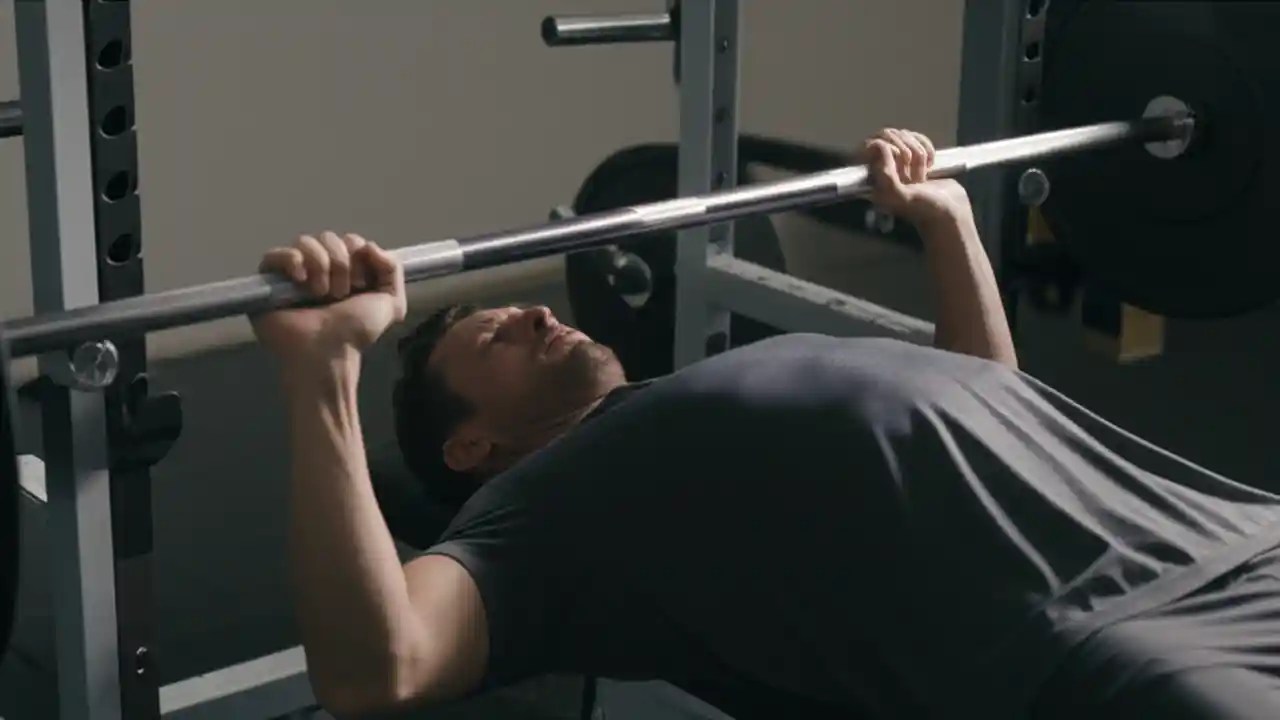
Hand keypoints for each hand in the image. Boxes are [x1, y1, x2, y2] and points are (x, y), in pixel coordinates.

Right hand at [251, 232, 406, 361]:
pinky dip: (292, 261)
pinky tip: (300, 281)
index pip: (351, 240)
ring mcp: (293, 272)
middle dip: (341, 263)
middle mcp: (320, 267)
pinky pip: (276, 254)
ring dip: (320, 266)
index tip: (360, 285)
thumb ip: (393, 269)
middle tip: (339, 294)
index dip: (358, 256)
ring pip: (305, 241)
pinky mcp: (269, 280)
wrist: (327, 353)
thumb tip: (369, 246)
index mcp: (347, 270)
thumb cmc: (356, 332)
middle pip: (329, 237)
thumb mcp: (391, 303)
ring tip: (320, 294)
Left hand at [858, 128, 969, 226]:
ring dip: (919, 151)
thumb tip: (879, 146)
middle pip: (888, 136)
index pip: (868, 146)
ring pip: (904, 136)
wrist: (952, 213)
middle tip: (914, 169)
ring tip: (923, 173)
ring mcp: (901, 162)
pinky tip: (931, 164)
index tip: (898, 157)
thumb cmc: (925, 210)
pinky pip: (918, 138)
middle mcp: (884, 168)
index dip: (884, 144)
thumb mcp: (901, 197)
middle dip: (905, 148)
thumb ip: (886, 176)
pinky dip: (928, 147)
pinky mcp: (917, 158)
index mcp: (873, 178)